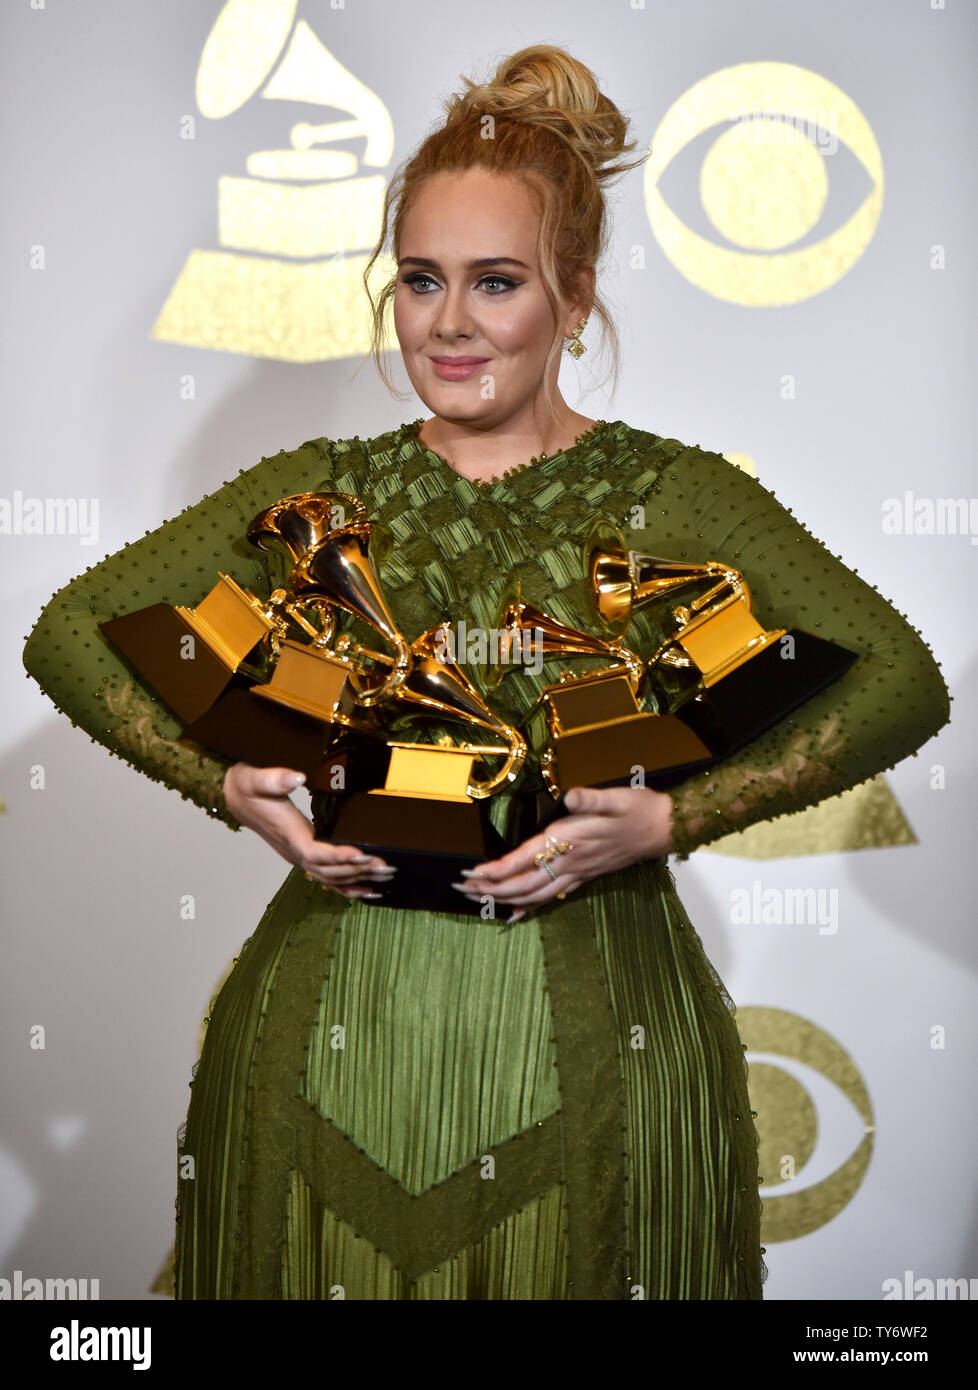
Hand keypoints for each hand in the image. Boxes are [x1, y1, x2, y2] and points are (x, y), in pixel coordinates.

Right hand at [222, 762, 395, 899]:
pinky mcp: (303, 856)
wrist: (235, 799)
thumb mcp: (255, 778)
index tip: (361, 854)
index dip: (337, 856)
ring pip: (330, 877)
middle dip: (358, 870)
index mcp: (288, 833)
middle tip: (386, 866)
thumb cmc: (247, 788)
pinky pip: (326, 878)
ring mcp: (298, 856)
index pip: (314, 851)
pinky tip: (367, 890)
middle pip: (328, 870)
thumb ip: (274, 778)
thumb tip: (296, 777)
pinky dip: (347, 887)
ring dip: (358, 880)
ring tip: (385, 877)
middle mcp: (294, 850)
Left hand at [454, 784, 673, 921]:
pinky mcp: (584, 876)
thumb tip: (570, 795)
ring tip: (476, 899)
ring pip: (533, 894)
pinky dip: (529, 907)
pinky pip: (551, 897)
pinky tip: (514, 914)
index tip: (471, 872)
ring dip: (503, 898)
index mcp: (570, 840)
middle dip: (489, 888)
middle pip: (522, 883)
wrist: (664, 828)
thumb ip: (590, 798)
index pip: (525, 859)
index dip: (497, 869)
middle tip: (460, 888)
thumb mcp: (616, 797)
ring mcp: (577, 872)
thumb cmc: (638, 809)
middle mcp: (570, 861)